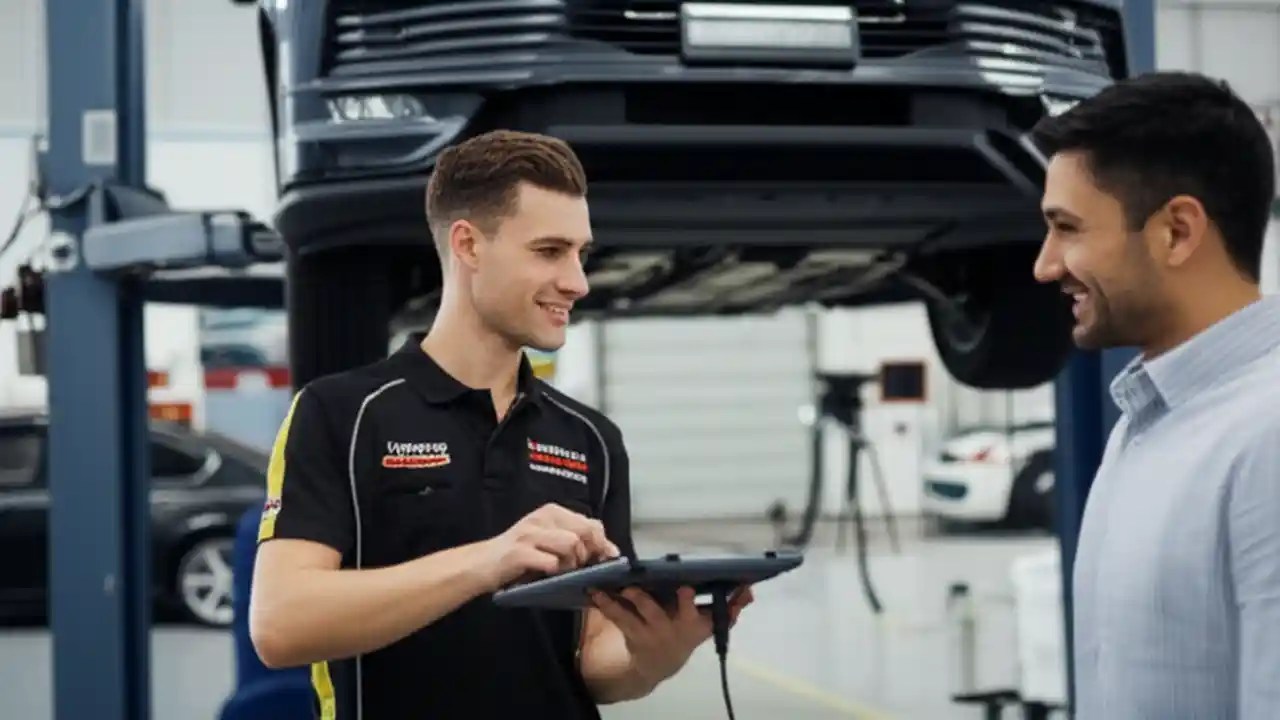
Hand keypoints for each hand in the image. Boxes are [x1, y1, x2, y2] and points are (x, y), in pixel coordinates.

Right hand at [480, 503, 620, 589]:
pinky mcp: (519, 553)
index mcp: (552, 512)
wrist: (482, 563)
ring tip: (562, 571)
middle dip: (589, 553)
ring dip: (572, 563)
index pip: (591, 523)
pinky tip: (548, 575)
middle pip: (585, 532)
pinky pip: (551, 562)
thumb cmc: (520, 554)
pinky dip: (555, 572)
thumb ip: (574, 539)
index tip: (606, 559)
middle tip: (580, 567)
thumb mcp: (548, 539)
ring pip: (571, 544)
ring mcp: (530, 534)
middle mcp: (542, 518)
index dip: (603, 543)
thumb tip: (608, 550)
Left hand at [590, 585, 754, 688]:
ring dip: (622, 600)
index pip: (694, 611)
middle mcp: (669, 629)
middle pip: (660, 613)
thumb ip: (732, 607)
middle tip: (639, 586)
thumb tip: (750, 590)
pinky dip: (605, 603)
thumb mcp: (710, 624)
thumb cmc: (687, 634)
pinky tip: (596, 591)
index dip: (689, 601)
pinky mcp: (630, 632)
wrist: (659, 666)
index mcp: (691, 624)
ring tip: (611, 586)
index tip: (685, 587)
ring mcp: (648, 632)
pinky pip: (616, 616)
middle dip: (647, 601)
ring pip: (633, 614)